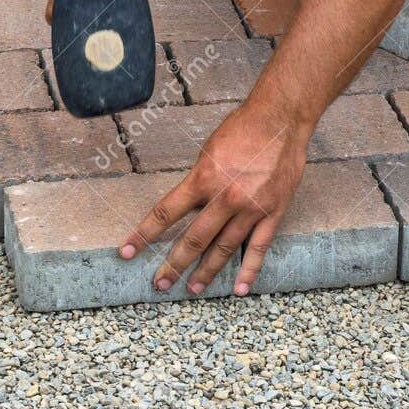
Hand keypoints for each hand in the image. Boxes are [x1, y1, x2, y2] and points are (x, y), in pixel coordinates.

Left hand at [120, 98, 311, 295]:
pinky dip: (248, 270)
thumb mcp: (208, 151)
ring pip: (223, 248)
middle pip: (193, 239)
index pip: (166, 213)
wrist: (281, 119)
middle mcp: (224, 198)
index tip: (127, 251)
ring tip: (192, 288)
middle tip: (160, 283)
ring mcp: (250, 208)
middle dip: (174, 264)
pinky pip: (258, 248)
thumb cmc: (242, 129)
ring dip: (206, 272)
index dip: (144, 234)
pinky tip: (239, 289)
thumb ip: (198, 181)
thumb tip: (187, 204)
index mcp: (203, 179)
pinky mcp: (272, 213)